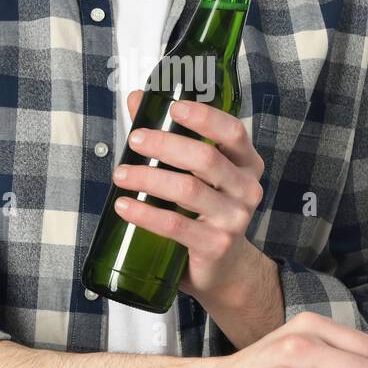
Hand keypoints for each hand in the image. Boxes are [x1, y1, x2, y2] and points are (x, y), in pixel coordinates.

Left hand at [112, 90, 265, 305]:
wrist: (223, 268)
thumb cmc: (205, 210)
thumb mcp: (193, 171)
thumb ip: (168, 134)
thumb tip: (136, 99)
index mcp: (246, 163)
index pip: (232, 131)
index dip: (204, 116)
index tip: (173, 107)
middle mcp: (247, 188)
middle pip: (206, 158)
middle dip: (165, 144)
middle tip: (134, 140)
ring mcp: (235, 219)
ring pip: (188, 190)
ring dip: (149, 177)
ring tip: (121, 174)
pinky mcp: (216, 245)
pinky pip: (177, 225)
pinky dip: (146, 214)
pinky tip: (124, 206)